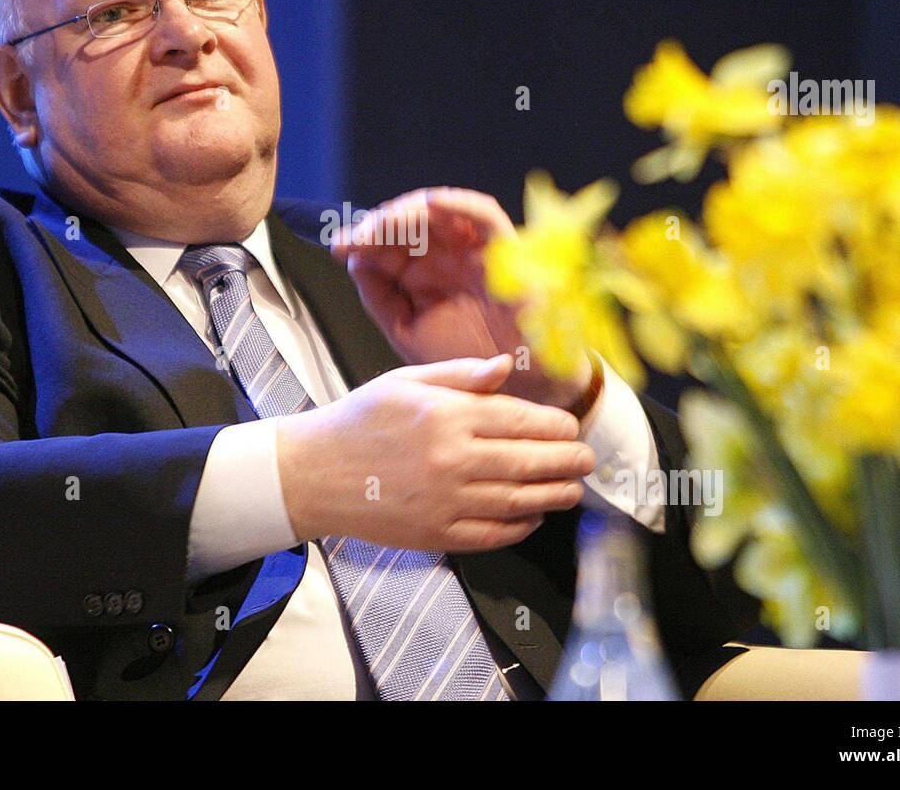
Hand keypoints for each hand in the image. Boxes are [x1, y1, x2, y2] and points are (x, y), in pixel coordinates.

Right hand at [275, 354, 595, 551]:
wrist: (313, 472)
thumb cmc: (359, 421)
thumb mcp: (405, 382)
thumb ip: (461, 375)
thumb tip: (505, 367)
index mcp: (447, 415)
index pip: (521, 419)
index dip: (555, 425)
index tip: (570, 426)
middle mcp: (452, 458)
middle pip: (530, 461)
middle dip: (568, 461)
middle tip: (586, 459)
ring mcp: (446, 500)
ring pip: (520, 500)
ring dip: (555, 495)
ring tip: (573, 489)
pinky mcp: (436, 533)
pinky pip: (493, 533)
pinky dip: (521, 526)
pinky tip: (533, 515)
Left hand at [332, 186, 596, 412]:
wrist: (514, 386)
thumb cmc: (466, 361)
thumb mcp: (407, 331)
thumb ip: (379, 299)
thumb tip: (356, 262)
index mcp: (423, 274)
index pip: (388, 244)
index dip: (362, 239)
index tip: (338, 246)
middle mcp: (446, 257)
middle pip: (408, 223)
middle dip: (379, 225)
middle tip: (356, 237)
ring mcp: (473, 250)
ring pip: (439, 213)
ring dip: (408, 212)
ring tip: (383, 224)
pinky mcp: (504, 249)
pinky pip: (484, 216)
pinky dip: (460, 204)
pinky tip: (430, 204)